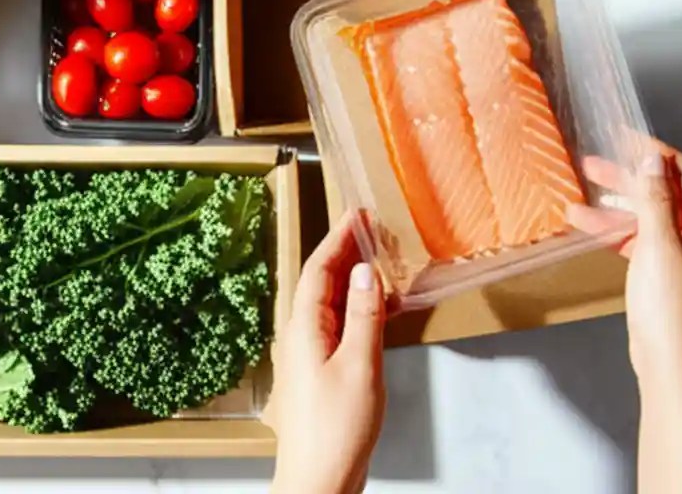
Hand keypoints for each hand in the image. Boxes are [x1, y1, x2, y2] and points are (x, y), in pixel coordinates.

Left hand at [267, 211, 385, 493]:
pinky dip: (358, 310)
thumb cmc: (335, 430)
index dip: (337, 238)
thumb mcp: (359, 365)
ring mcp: (309, 356)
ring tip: (381, 261)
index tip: (356, 214)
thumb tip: (364, 271)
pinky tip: (379, 311)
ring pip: (330, 304)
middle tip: (372, 229)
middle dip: (345, 253)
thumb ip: (363, 315)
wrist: (319, 480)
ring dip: (353, 280)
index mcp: (303, 328)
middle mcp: (300, 337)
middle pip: (321, 282)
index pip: (318, 269)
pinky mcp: (320, 373)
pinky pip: (337, 326)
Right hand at [568, 139, 681, 388]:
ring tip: (576, 197)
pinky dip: (617, 234)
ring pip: (651, 219)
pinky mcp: (670, 276)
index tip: (620, 136)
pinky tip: (585, 227)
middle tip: (590, 163)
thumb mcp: (658, 249)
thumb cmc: (671, 312)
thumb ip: (655, 202)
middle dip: (628, 179)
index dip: (654, 152)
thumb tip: (652, 160)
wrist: (673, 370)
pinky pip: (644, 243)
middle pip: (667, 195)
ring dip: (616, 208)